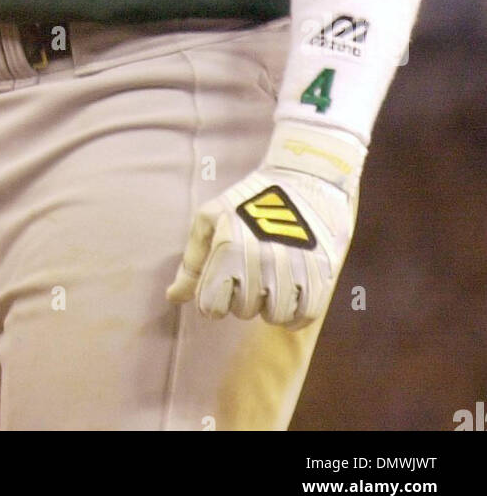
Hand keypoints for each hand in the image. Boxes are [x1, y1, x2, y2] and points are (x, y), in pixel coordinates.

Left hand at [166, 124, 362, 328]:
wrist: (306, 178)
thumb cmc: (250, 198)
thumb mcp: (211, 218)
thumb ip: (192, 262)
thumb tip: (174, 297)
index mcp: (230, 248)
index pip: (211, 306)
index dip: (214, 297)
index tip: (223, 281)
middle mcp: (262, 261)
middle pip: (244, 311)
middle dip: (242, 297)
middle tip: (251, 272)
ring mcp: (294, 268)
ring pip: (275, 316)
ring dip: (270, 305)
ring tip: (272, 281)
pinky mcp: (322, 275)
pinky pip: (304, 316)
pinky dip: (295, 313)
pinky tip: (291, 293)